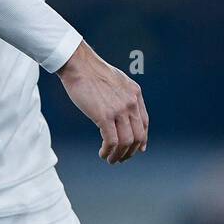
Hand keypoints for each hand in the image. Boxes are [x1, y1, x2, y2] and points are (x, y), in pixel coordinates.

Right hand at [57, 41, 147, 163]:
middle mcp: (131, 102)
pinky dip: (108, 151)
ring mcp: (119, 110)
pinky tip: (102, 153)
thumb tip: (124, 111)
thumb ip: (123, 95)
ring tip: (110, 159)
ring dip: (119, 155)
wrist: (79, 64)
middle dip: (130, 152)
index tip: (137, 149)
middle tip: (120, 158)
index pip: (144, 123)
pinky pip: (112, 142)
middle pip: (138, 136)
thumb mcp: (117, 81)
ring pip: (126, 143)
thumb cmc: (92, 72)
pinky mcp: (105, 116)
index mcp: (135, 93)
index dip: (142, 139)